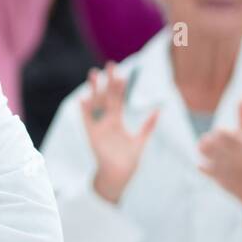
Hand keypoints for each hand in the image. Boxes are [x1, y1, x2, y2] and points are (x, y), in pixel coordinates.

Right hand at [81, 64, 158, 204]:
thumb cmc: (128, 160)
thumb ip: (148, 126)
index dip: (119, 86)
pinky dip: (85, 111)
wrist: (118, 175)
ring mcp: (98, 127)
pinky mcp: (92, 136)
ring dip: (94, 90)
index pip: (118, 99)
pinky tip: (83, 99)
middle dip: (107, 82)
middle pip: (106, 97)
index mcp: (117, 120)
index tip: (121, 72)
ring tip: (94, 75)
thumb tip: (159, 110)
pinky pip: (87, 121)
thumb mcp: (140, 141)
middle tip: (108, 65)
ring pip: (95, 104)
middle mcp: (106, 121)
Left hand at [198, 102, 241, 223]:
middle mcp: (234, 152)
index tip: (218, 137)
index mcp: (241, 141)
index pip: (220, 132)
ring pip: (204, 152)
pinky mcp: (218, 177)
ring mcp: (226, 165)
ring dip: (202, 150)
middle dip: (207, 142)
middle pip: (209, 140)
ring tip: (204, 152)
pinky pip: (203, 166)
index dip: (217, 134)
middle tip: (206, 144)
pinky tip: (203, 166)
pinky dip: (202, 166)